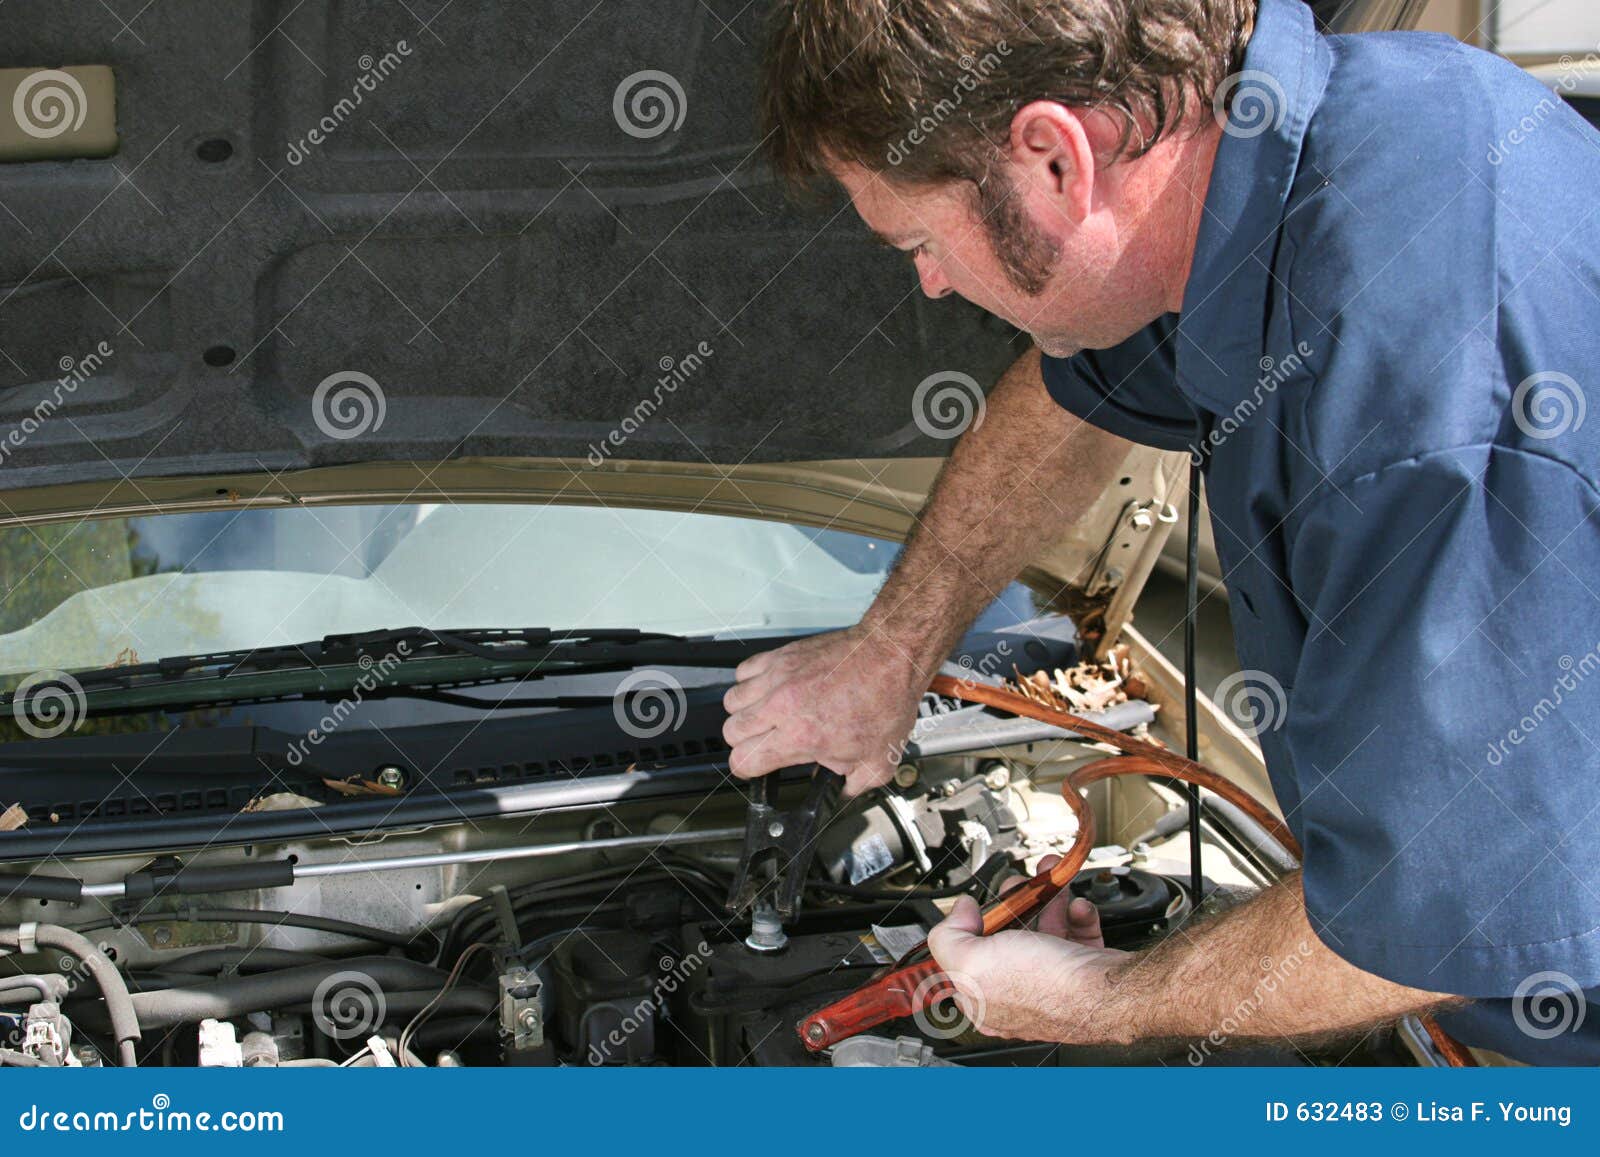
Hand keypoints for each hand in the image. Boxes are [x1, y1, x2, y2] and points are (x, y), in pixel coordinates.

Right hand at [720, 624, 924, 795]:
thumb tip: (840, 793)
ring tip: (763, 716)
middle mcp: (782, 707)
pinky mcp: (782, 656)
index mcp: (800, 737)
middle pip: (731, 732)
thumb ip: (852, 786)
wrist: (890, 657)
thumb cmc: (886, 701)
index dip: (747, 771)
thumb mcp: (878, 763)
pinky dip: (749, 682)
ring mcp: (778, 679)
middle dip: (743, 744)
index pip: (744, 761)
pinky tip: (767, 690)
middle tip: (763, 743)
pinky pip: (744, 671)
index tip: (756, 769)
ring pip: (732, 701)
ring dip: (744, 713)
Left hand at [926, 856, 1131, 1043]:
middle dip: (1012, 904)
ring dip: (1046, 898)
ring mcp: (1052, 981)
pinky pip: (1074, 932)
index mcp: (984, 1001)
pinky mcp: (1081, 969)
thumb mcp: (972, 962)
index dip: (965, 931)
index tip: (975, 910)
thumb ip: (948, 936)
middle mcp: (1017, 993)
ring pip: (1042, 928)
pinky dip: (1075, 914)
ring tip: (1050, 881)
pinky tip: (1075, 909)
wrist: (1109, 992)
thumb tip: (959, 913)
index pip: (962, 961)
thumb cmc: (1048, 989)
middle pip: (1005, 937)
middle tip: (1017, 887)